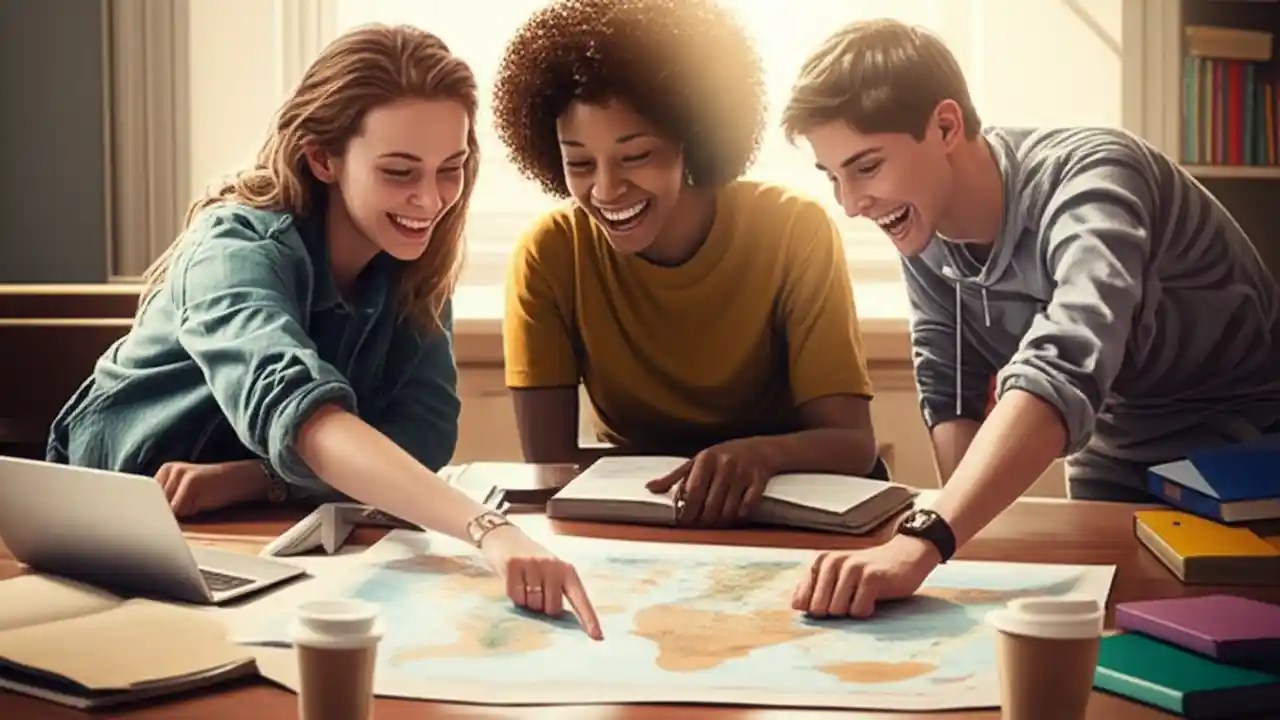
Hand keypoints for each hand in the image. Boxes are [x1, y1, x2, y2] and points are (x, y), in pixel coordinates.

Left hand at [155, 460, 270, 518]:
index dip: (156, 511)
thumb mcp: (187, 492)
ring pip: (166, 509)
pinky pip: (179, 511)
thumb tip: (148, 518)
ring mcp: (180, 474)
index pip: (147, 498)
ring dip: (180, 514)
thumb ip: (168, 499)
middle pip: (155, 505)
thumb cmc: (216, 490)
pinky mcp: (191, 482)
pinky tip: (203, 504)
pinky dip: (190, 514)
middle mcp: (170, 469)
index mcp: (166, 470)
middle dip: (168, 513)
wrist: (244, 480)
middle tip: (190, 507)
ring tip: (198, 504)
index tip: (165, 517)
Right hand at [479, 525, 602, 640]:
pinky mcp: (513, 564)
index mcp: (567, 570)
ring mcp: (533, 564)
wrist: (505, 537)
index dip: (589, 618)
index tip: (597, 637)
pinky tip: (513, 581)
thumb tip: (559, 619)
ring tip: (524, 584)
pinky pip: (515, 596)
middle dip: (543, 607)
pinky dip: (513, 595)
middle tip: (536, 592)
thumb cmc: (532, 561)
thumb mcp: (551, 572)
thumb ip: (558, 590)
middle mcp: (553, 565)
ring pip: (533, 604)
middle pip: (552, 608)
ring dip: (527, 601)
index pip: (580, 598)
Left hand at [645, 438, 775, 526]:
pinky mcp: (759, 480)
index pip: (692, 492)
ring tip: (714, 524)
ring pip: (729, 509)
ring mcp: (743, 473)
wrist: (761, 448)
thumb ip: (674, 476)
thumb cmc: (723, 456)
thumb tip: (649, 488)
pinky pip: (748, 506)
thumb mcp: (698, 461)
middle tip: (699, 527)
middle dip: (703, 521)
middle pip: (710, 505)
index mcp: (706, 459)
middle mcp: (725, 465)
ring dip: (720, 521)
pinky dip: (740, 515)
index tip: (683, 522)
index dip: (686, 511)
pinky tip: (734, 516)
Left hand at [792, 535, 940, 617]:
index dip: (814, 610)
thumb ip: (816, 586)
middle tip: (849, 601)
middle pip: (818, 608)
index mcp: (821, 561)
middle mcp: (833, 562)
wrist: (905, 555)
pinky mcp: (871, 577)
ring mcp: (852, 568)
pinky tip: (874, 599)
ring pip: (837, 610)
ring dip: (850, 611)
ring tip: (862, 597)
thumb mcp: (839, 574)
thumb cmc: (869, 571)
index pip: (801, 599)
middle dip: (832, 613)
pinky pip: (858, 611)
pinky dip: (866, 611)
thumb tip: (795, 605)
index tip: (828, 607)